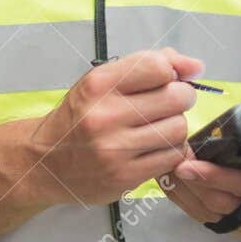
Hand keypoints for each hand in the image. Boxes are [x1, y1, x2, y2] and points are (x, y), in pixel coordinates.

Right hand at [29, 47, 200, 205]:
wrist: (44, 162)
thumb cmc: (80, 116)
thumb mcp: (103, 81)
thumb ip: (149, 65)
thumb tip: (196, 66)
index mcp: (99, 84)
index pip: (158, 66)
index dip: (173, 71)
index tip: (170, 79)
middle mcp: (105, 115)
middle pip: (176, 98)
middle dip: (181, 98)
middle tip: (169, 104)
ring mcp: (114, 149)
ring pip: (178, 129)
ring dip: (176, 126)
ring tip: (158, 127)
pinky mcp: (124, 176)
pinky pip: (171, 157)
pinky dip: (170, 150)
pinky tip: (154, 147)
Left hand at [161, 93, 240, 237]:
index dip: (213, 175)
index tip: (189, 161)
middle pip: (222, 199)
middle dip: (192, 181)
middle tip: (169, 160)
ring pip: (211, 212)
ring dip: (185, 192)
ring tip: (165, 168)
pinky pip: (209, 219)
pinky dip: (188, 203)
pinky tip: (172, 185)